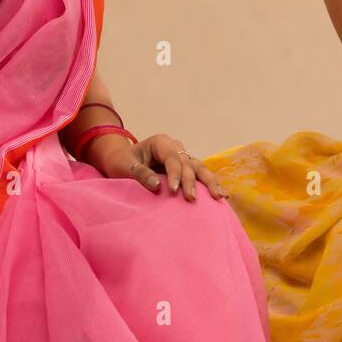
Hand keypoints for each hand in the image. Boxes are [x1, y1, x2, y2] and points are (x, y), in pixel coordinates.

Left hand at [85, 133, 227, 201]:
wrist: (120, 161)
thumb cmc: (121, 162)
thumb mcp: (125, 167)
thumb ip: (140, 174)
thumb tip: (157, 186)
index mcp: (160, 142)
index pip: (173, 158)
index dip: (175, 174)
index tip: (173, 191)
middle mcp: (175, 148)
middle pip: (188, 163)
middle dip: (192, 181)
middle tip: (192, 198)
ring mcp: (182, 158)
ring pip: (199, 168)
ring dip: (209, 182)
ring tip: (219, 196)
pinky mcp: (185, 169)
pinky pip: (200, 175)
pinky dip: (209, 184)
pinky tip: (221, 195)